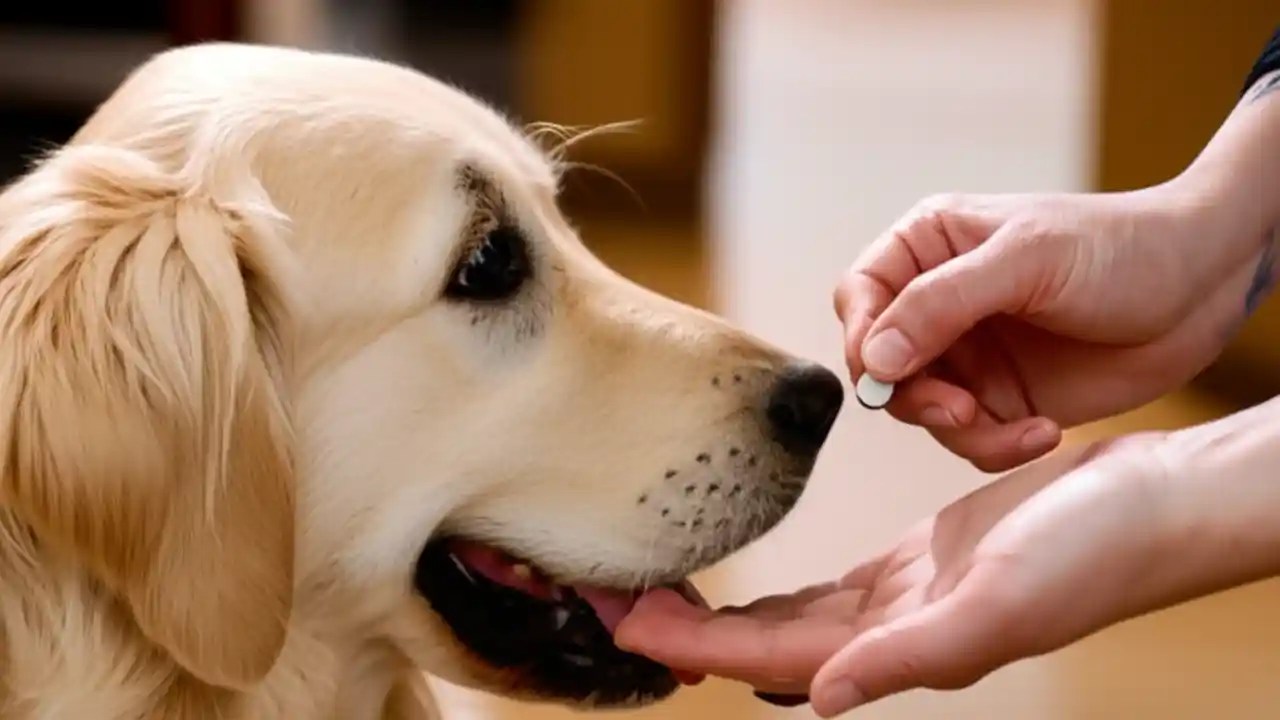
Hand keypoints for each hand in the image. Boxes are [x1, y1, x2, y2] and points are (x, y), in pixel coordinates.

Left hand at [615, 434, 1174, 715]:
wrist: (1149, 506)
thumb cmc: (1090, 553)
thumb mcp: (1001, 602)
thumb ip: (911, 655)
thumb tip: (827, 701)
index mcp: (903, 648)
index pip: (774, 655)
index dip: (700, 643)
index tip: (627, 621)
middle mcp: (894, 632)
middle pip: (770, 640)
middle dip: (696, 628)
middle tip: (619, 601)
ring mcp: (907, 599)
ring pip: (796, 613)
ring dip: (732, 609)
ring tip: (666, 588)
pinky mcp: (923, 561)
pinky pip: (835, 584)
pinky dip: (787, 584)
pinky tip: (756, 575)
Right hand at [834, 184, 1266, 470]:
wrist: (1204, 287)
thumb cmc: (1120, 248)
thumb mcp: (1026, 261)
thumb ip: (941, 304)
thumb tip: (871, 359)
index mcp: (930, 248)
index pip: (861, 295)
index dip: (860, 337)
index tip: (883, 374)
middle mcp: (940, 305)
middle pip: (880, 364)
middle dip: (914, 396)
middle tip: (959, 411)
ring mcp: (970, 355)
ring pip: (921, 410)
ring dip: (959, 430)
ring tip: (1013, 428)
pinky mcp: (1003, 400)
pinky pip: (969, 439)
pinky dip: (996, 448)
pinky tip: (1042, 432)